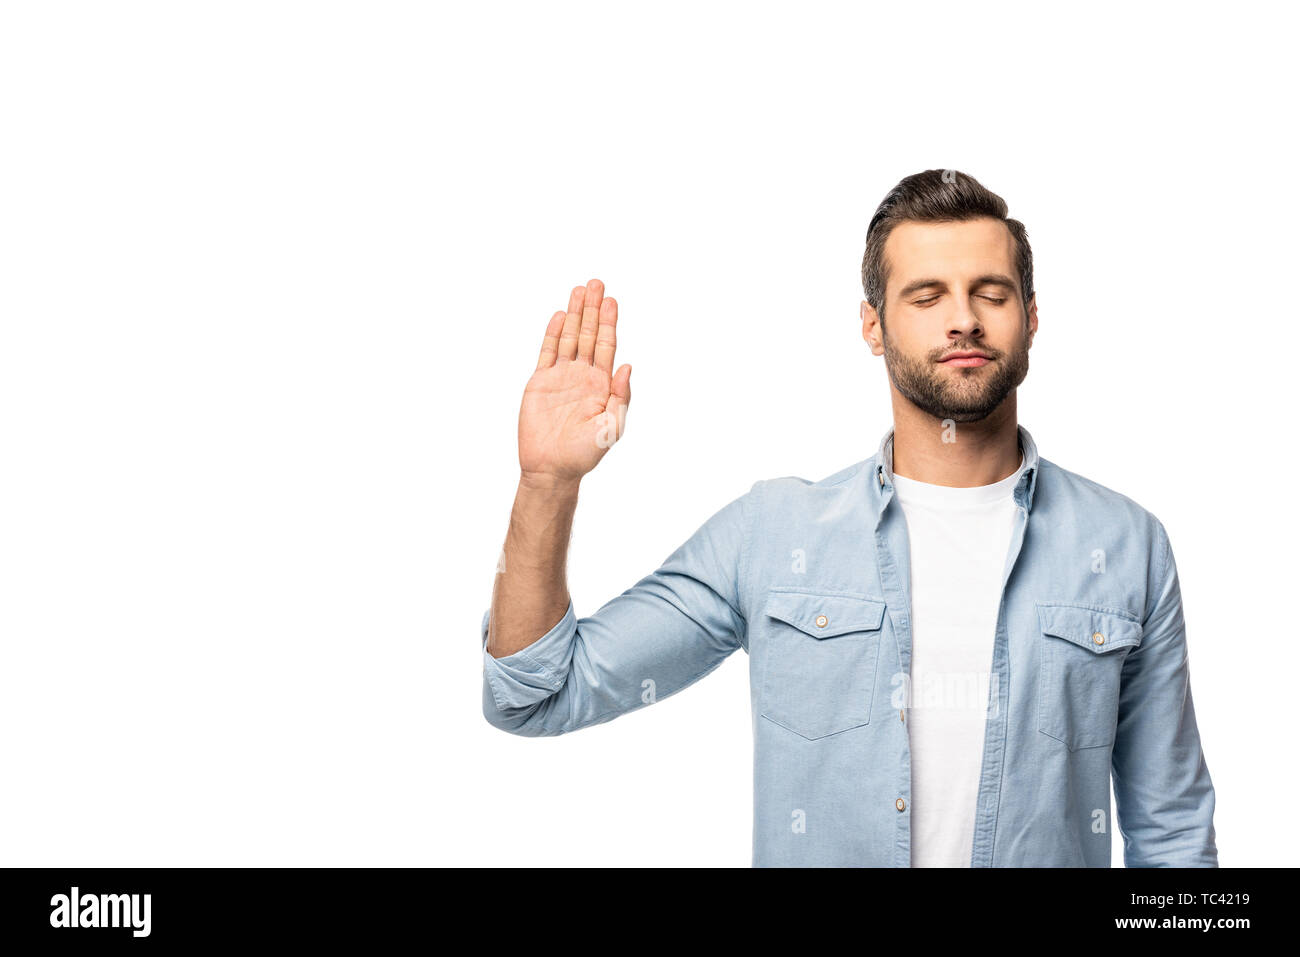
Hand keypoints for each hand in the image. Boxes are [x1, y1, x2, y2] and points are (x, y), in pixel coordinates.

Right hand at [518, 278, 631, 484]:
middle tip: (596, 283)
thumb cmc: (584, 453)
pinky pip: (548, 352)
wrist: (552, 468)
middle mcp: (583, 376)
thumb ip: (620, 397)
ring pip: (570, 338)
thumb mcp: (611, 428)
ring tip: (579, 290)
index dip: (609, 322)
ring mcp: (561, 377)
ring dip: (575, 314)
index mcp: (602, 385)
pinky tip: (561, 316)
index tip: (610, 300)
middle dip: (592, 309)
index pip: (607, 346)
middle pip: (590, 335)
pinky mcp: (540, 382)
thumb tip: (628, 366)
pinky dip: (553, 333)